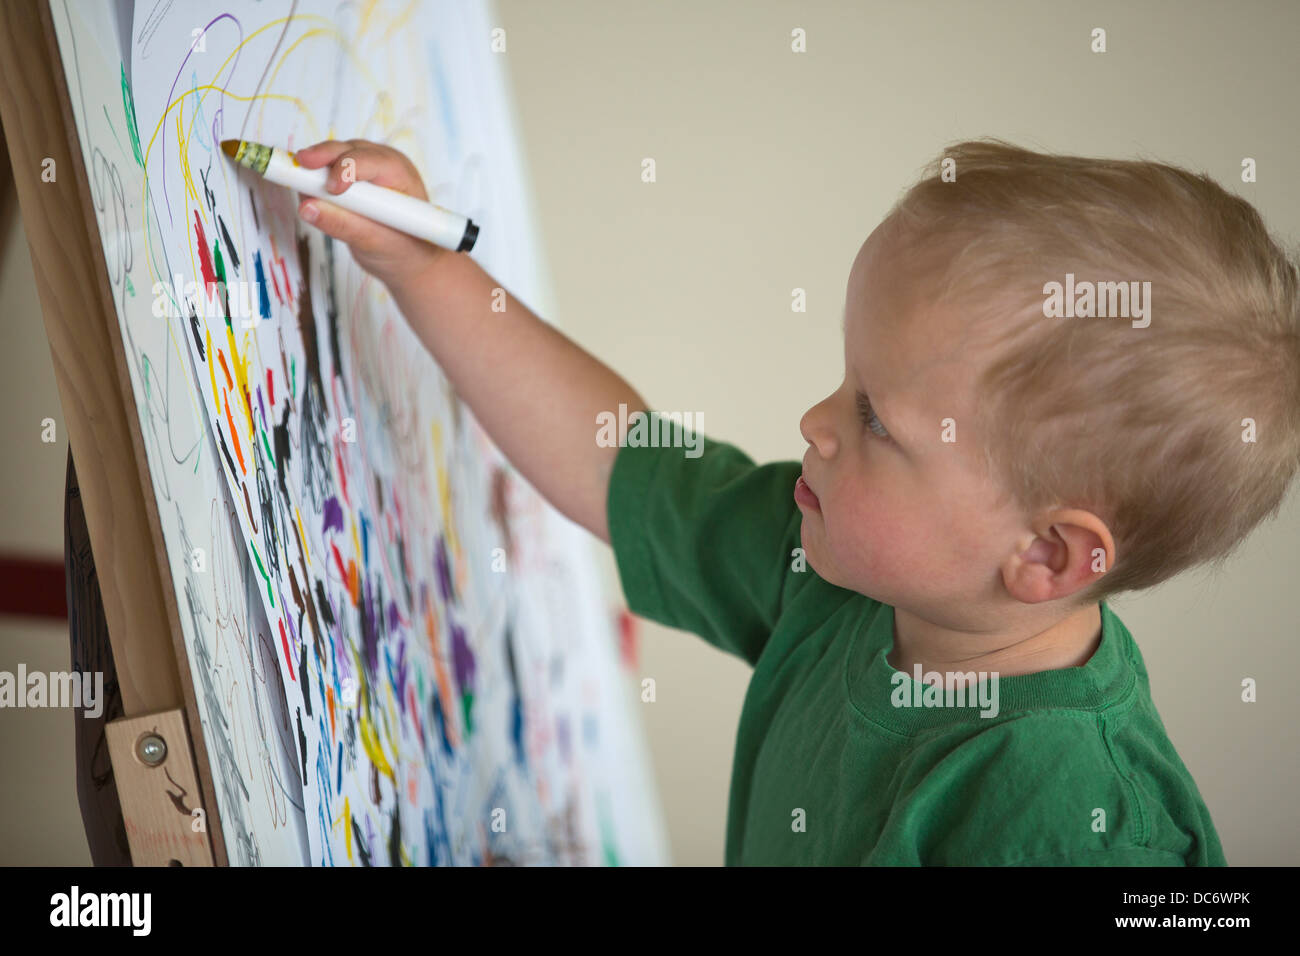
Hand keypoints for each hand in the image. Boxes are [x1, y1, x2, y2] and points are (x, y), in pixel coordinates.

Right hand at [294, 139, 444, 287]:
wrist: (408, 260)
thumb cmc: (405, 250)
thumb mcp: (377, 242)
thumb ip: (343, 225)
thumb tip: (307, 208)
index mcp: (399, 174)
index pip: (369, 160)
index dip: (346, 168)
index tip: (332, 189)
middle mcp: (382, 164)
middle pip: (346, 150)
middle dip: (321, 158)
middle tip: (299, 167)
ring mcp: (364, 168)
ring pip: (332, 158)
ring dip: (314, 171)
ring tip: (302, 190)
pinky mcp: (348, 178)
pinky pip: (325, 172)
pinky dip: (313, 182)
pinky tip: (308, 197)